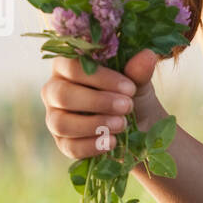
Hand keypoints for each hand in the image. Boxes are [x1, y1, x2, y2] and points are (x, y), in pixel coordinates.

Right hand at [41, 47, 164, 158]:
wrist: (139, 125)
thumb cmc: (130, 95)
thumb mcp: (137, 82)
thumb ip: (138, 70)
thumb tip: (147, 56)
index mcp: (67, 66)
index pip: (72, 67)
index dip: (101, 78)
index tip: (130, 88)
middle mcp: (54, 90)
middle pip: (62, 95)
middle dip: (97, 102)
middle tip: (127, 106)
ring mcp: (54, 117)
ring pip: (61, 123)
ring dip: (94, 125)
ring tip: (122, 124)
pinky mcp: (62, 142)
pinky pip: (69, 146)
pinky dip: (92, 146)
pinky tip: (112, 141)